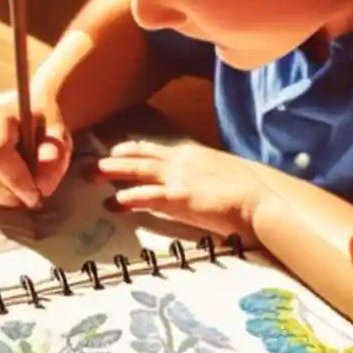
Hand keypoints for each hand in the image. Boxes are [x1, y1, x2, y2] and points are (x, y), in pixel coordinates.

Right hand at [0, 96, 72, 208]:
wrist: (27, 113)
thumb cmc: (44, 122)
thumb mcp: (59, 132)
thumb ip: (55, 155)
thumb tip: (42, 186)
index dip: (16, 180)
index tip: (38, 194)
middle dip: (14, 192)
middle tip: (36, 193)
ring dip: (8, 194)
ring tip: (26, 184)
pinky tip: (12, 180)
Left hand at [96, 140, 272, 240]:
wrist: (262, 199)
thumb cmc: (252, 192)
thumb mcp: (225, 176)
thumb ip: (207, 178)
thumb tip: (200, 187)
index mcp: (194, 154)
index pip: (156, 148)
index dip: (134, 150)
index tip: (117, 151)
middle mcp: (181, 160)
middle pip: (139, 155)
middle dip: (113, 159)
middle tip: (92, 163)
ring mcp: (177, 177)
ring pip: (135, 170)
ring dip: (110, 173)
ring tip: (90, 178)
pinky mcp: (177, 197)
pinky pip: (143, 195)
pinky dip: (125, 199)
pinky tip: (111, 204)